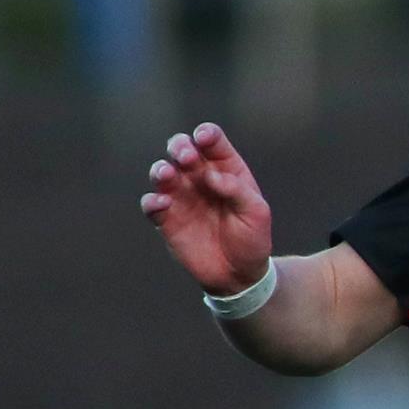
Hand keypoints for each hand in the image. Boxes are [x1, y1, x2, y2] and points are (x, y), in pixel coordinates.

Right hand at [141, 123, 273, 294]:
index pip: (212, 142)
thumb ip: (237, 190)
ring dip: (161, 169)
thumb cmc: (252, 238)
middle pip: (181, 149)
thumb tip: (212, 176)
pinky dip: (152, 201)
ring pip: (162, 172)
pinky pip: (152, 204)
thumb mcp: (257, 212)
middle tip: (186, 158)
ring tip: (167, 175)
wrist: (239, 274)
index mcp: (225, 169)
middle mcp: (199, 177)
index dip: (206, 135)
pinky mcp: (167, 218)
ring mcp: (181, 196)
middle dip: (179, 147)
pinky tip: (162, 204)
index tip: (204, 139)